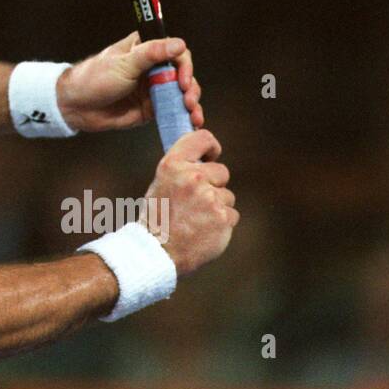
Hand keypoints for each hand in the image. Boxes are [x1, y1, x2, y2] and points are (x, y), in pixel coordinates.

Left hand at [55, 30, 202, 132]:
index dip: (184, 66)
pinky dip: (184, 116)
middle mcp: (153, 68)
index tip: (182, 80)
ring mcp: (153, 89)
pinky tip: (191, 122)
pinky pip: (173, 110)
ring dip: (192, 103)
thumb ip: (151, 53)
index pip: (176, 52)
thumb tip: (178, 44)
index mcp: (145, 49)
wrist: (76, 106)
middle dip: (190, 88)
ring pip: (182, 94)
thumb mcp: (124, 64)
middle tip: (187, 100)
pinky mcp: (152, 108)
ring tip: (192, 114)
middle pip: (183, 74)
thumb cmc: (94, 78)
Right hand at [140, 129, 237, 275]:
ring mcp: (209, 197)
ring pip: (227, 195)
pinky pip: (232, 214)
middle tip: (195, 202)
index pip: (202, 138)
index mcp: (173, 165)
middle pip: (221, 171)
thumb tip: (203, 159)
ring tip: (196, 219)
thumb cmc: (158, 217)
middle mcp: (191, 177)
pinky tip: (204, 230)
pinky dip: (221, 223)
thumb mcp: (162, 183)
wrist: (157, 251)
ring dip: (217, 207)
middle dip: (214, 185)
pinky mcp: (223, 216)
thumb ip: (182, 169)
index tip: (211, 156)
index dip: (211, 147)